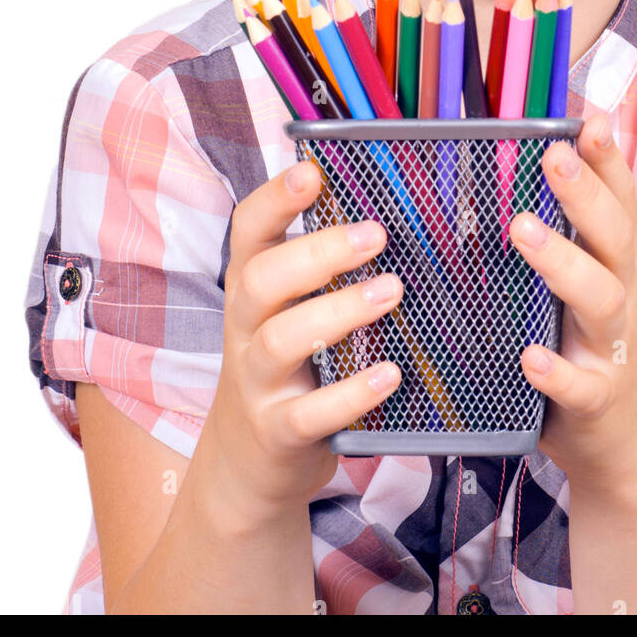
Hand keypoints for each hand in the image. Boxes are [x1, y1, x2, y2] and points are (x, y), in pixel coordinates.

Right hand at [197, 160, 403, 532]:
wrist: (246, 465)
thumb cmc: (286, 368)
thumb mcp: (289, 312)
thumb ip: (323, 270)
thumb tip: (389, 212)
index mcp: (251, 288)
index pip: (248, 230)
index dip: (275, 198)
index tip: (311, 172)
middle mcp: (245, 328)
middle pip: (263, 278)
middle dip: (319, 252)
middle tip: (376, 235)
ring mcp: (258, 382)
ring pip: (282, 339)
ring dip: (339, 311)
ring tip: (391, 292)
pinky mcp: (278, 431)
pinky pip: (310, 413)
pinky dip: (351, 393)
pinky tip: (389, 375)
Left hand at [508, 115, 636, 494]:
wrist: (630, 445)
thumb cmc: (592, 348)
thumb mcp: (588, 285)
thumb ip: (563, 236)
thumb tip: (509, 172)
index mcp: (615, 263)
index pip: (618, 199)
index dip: (606, 157)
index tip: (587, 115)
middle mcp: (621, 295)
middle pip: (613, 235)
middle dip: (585, 193)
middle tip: (552, 154)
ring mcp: (612, 348)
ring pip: (598, 298)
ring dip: (563, 263)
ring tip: (523, 231)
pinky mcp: (597, 400)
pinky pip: (581, 385)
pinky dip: (558, 371)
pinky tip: (531, 356)